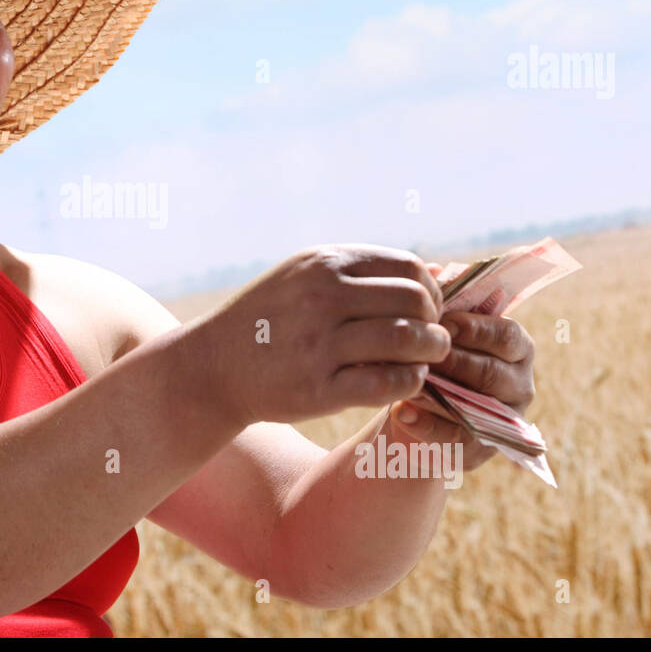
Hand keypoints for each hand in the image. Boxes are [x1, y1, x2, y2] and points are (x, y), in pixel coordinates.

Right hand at [192, 244, 450, 426]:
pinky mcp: (317, 388)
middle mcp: (321, 296)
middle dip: (436, 321)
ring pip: (407, 338)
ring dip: (431, 351)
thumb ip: (363, 273)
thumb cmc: (268, 319)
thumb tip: (438, 273)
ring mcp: (318, 342)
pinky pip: (387, 382)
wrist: (212, 367)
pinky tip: (404, 381)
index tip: (427, 311)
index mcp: (323, 263)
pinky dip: (409, 382)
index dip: (431, 291)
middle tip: (433, 338)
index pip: (407, 267)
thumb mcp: (304, 278)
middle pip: (414, 300)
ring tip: (426, 359)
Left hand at [389, 264, 535, 470]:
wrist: (412, 406)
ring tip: (408, 380)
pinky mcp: (478, 450)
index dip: (475, 328)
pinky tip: (402, 413)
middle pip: (492, 372)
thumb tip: (436, 268)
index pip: (507, 335)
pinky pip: (456, 441)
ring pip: (477, 406)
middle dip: (453, 361)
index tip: (442, 322)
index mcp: (515, 347)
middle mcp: (518, 383)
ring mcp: (502, 419)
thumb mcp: (435, 325)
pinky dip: (426, 426)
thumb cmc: (428, 353)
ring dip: (440, 392)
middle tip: (421, 353)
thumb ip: (441, 300)